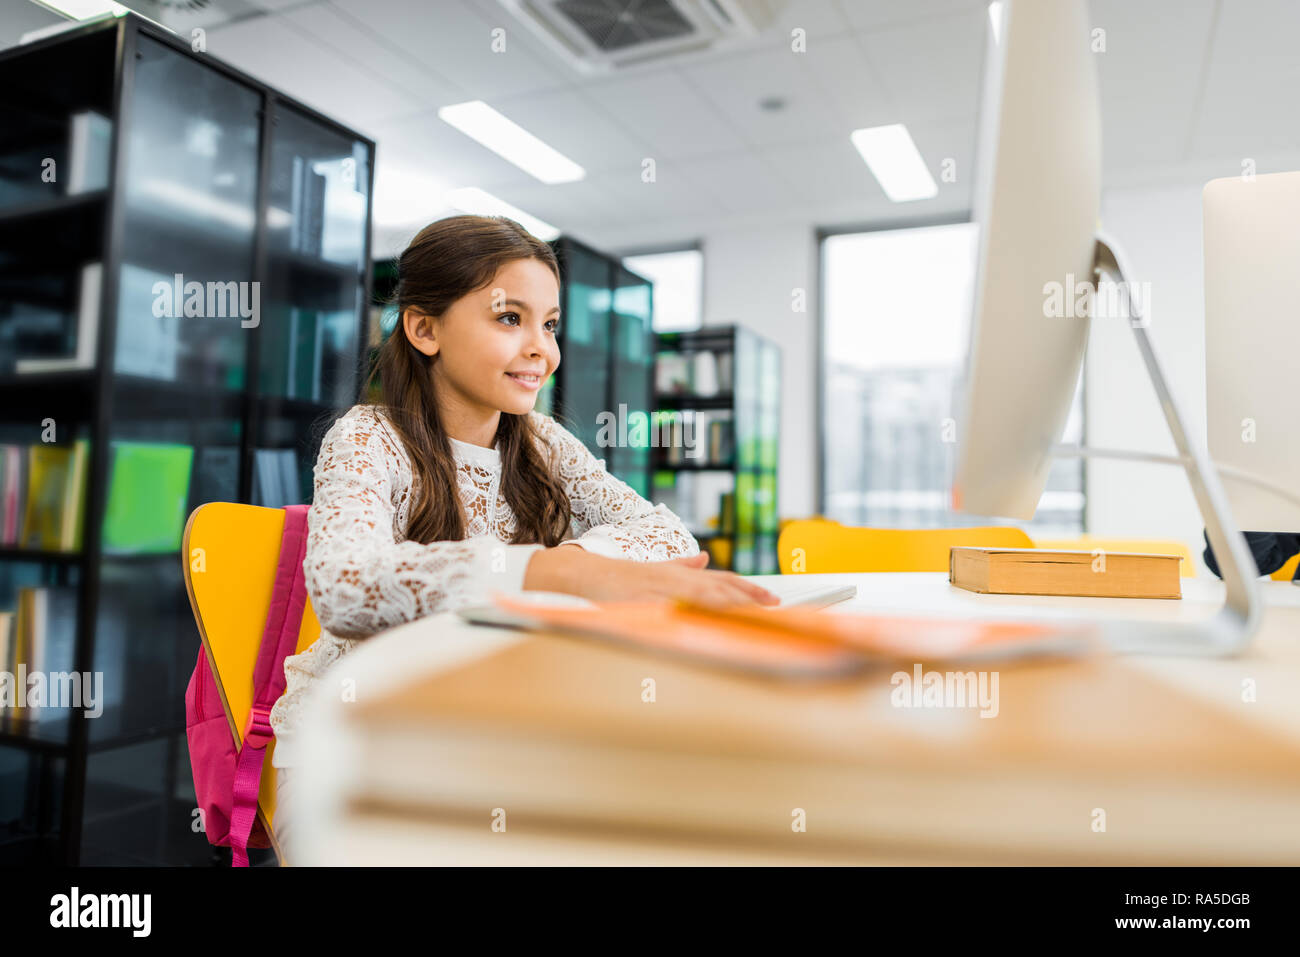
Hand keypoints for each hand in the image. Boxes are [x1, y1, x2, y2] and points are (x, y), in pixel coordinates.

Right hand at [524, 547, 779, 606]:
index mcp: (680, 574)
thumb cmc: (618, 578)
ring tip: (755, 617)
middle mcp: (675, 580)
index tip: (773, 600)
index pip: (723, 580)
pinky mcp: (646, 604)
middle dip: (749, 600)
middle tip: (776, 611)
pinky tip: (711, 626)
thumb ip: (682, 566)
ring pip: (704, 599)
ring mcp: (661, 592)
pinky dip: (695, 618)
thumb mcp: (655, 569)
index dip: (750, 589)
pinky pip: (675, 613)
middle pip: (720, 590)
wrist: (583, 574)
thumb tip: (705, 558)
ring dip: (730, 608)